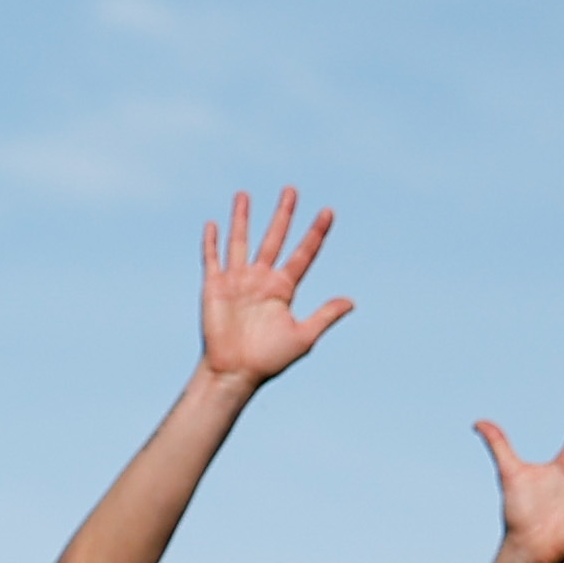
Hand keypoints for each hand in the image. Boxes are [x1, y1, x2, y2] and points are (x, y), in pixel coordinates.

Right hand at [199, 188, 354, 385]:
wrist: (234, 371)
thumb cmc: (269, 359)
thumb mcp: (303, 337)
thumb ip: (325, 316)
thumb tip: (351, 302)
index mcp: (283, 288)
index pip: (304, 253)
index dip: (316, 233)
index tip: (328, 212)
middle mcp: (261, 279)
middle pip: (275, 238)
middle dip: (283, 215)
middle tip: (291, 190)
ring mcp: (237, 280)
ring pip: (241, 241)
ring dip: (242, 218)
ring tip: (244, 194)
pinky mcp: (215, 286)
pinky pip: (212, 259)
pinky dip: (211, 242)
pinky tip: (213, 224)